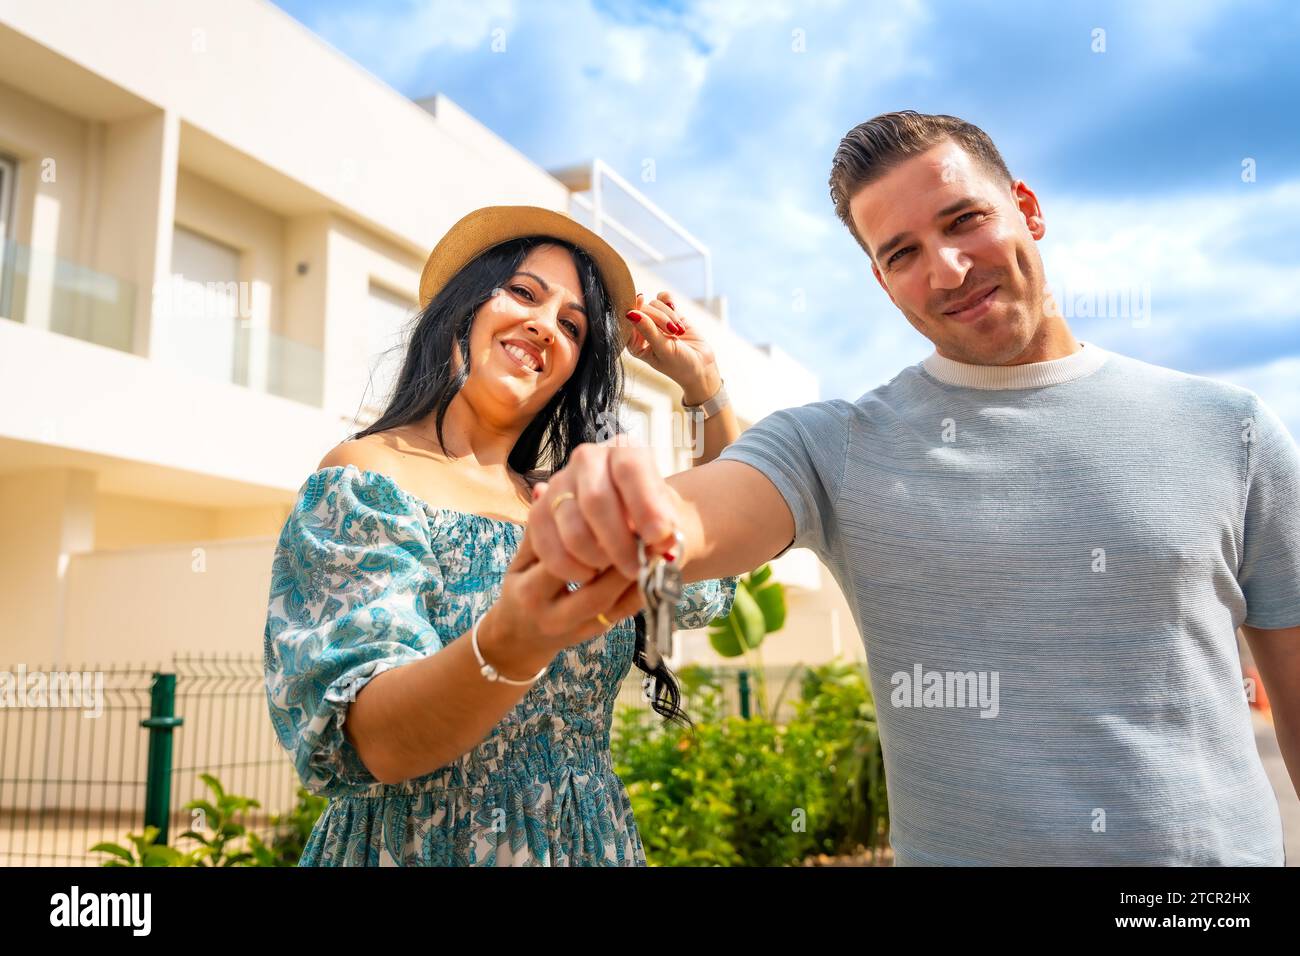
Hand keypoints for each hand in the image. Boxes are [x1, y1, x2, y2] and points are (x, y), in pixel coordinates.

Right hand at [478, 524, 644, 674]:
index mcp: (528, 590)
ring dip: (635, 574)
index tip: (613, 512)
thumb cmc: (522, 585)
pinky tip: (655, 569)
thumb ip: (536, 526)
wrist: (519, 636)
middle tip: (644, 530)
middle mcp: (551, 616)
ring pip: (610, 603)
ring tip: (653, 546)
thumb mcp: (522, 557)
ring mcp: (574, 630)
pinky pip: (621, 614)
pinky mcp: (593, 635)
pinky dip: (640, 591)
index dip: (590, 538)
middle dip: (620, 560)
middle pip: (591, 589)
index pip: (560, 561)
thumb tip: (544, 489)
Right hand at [526, 439, 681, 583]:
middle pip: (596, 500)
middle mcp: (588, 458)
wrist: (628, 526)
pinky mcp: (539, 512)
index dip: (645, 505)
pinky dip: (570, 568)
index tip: (660, 538)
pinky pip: (547, 546)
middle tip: (637, 570)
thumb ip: (668, 531)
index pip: (630, 468)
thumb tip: (663, 543)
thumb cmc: (652, 521)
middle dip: (620, 543)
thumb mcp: (669, 522)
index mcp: (625, 450)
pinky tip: (590, 575)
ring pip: (572, 528)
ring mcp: (559, 483)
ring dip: (597, 559)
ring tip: (614, 570)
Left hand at [626, 291, 721, 403]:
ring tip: (679, 331)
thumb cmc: (679, 365)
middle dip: (660, 318)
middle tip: (673, 331)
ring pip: (654, 304)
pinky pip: (664, 298)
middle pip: (643, 310)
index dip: (633, 310)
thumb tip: (630, 314)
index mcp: (635, 345)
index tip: (640, 299)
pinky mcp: (669, 314)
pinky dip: (670, 302)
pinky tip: (676, 311)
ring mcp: (656, 322)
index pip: (627, 322)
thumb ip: (648, 330)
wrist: (702, 366)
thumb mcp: (663, 349)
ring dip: (669, 315)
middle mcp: (642, 332)